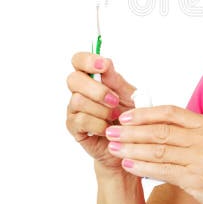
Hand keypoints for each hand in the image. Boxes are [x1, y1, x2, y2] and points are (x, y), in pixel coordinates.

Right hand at [65, 52, 135, 172]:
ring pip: (78, 101)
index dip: (87, 60)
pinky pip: (81, 120)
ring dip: (101, 109)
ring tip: (114, 117)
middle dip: (96, 90)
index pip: (79, 61)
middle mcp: (80, 92)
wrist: (129, 144)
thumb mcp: (128, 96)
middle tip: (114, 101)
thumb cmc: (129, 117)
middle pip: (74, 79)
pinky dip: (98, 124)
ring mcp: (74, 110)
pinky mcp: (74, 128)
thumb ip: (116, 81)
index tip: (103, 66)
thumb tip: (106, 64)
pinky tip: (107, 129)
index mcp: (93, 79)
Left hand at [105, 105, 202, 203]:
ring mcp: (202, 158)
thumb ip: (190, 134)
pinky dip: (143, 167)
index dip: (145, 113)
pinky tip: (130, 165)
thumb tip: (156, 128)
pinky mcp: (197, 178)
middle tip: (111, 131)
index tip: (125, 116)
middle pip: (161, 130)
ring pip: (159, 150)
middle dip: (132, 131)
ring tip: (115, 148)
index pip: (171, 112)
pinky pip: (163, 170)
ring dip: (133, 148)